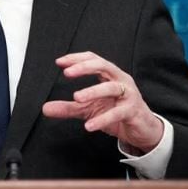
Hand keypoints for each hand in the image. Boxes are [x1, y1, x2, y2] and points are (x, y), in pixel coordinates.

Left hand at [42, 51, 162, 153]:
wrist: (141, 129)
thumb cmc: (116, 112)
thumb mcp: (89, 109)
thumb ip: (68, 107)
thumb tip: (45, 108)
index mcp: (110, 75)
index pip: (93, 59)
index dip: (76, 59)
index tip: (59, 62)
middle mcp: (120, 80)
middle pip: (103, 65)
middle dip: (84, 67)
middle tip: (67, 73)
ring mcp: (128, 94)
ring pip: (111, 87)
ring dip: (93, 91)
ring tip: (76, 98)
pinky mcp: (133, 111)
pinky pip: (118, 113)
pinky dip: (103, 119)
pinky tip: (89, 125)